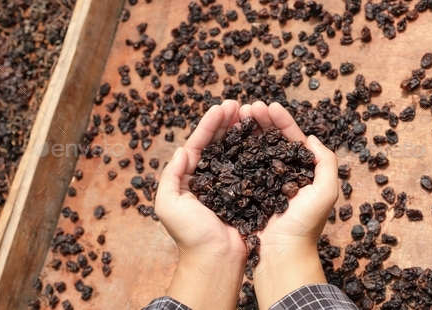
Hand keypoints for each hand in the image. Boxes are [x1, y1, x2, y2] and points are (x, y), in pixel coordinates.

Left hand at [156, 100, 245, 308]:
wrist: (215, 260)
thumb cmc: (190, 235)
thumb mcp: (168, 204)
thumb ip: (171, 176)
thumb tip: (182, 150)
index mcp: (189, 178)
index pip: (198, 144)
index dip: (209, 124)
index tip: (222, 107)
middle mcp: (209, 178)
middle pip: (218, 143)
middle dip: (227, 122)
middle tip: (239, 104)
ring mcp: (229, 185)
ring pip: (235, 151)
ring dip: (242, 132)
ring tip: (251, 113)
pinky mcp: (245, 193)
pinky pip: (251, 167)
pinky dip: (255, 151)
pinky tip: (262, 137)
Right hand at [238, 101, 337, 308]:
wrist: (281, 253)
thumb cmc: (305, 224)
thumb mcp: (326, 190)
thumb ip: (326, 162)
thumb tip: (311, 139)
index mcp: (302, 171)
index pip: (292, 138)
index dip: (281, 120)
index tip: (269, 105)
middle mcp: (283, 173)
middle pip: (271, 139)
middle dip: (261, 120)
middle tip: (248, 106)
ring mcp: (263, 182)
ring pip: (254, 149)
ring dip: (247, 131)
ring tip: (236, 116)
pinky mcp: (247, 191)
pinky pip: (241, 167)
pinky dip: (236, 151)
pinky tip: (227, 138)